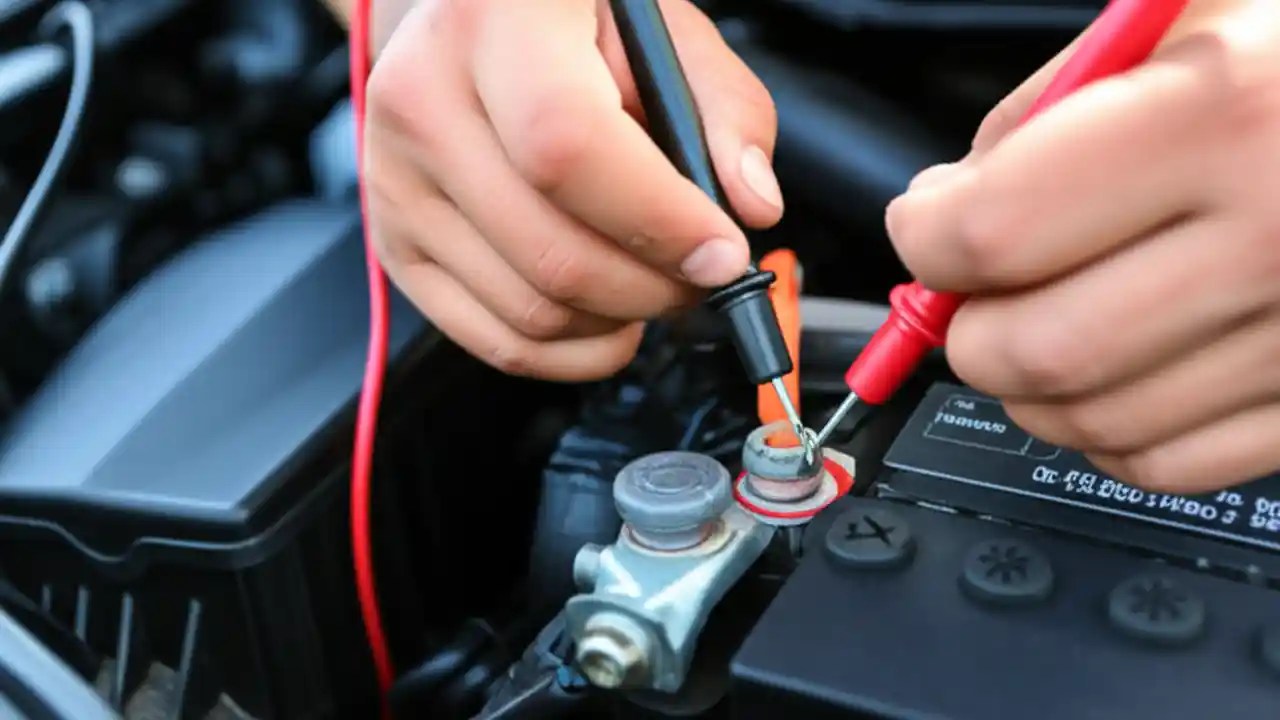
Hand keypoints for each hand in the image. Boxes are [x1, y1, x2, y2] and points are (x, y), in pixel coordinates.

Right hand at [363, 0, 781, 380]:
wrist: (471, 19)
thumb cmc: (571, 20)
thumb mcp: (664, 30)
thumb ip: (726, 111)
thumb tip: (749, 207)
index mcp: (496, 20)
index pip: (566, 147)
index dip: (657, 219)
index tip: (721, 251)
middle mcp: (422, 99)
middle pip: (551, 252)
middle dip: (655, 288)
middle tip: (702, 274)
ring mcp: (395, 180)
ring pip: (530, 311)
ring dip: (619, 322)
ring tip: (655, 283)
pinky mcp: (395, 244)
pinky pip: (495, 341)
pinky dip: (573, 354)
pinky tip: (609, 320)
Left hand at [887, 0, 1279, 493]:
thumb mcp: (1185, 12)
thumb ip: (1050, 109)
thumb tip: (947, 209)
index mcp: (1226, 112)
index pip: (995, 230)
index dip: (928, 238)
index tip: (927, 225)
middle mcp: (1278, 235)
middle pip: (1032, 348)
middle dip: (966, 327)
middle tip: (970, 291)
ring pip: (1089, 421)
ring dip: (1025, 385)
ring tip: (1038, 321)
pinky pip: (1165, 462)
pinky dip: (1103, 430)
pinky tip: (1113, 370)